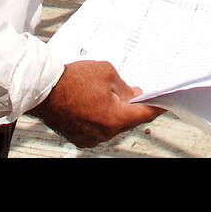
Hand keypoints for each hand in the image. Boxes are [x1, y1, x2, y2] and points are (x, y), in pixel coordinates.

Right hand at [31, 60, 160, 147]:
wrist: (44, 89)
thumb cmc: (73, 79)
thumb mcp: (106, 72)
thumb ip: (124, 86)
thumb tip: (132, 93)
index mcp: (115, 118)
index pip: (144, 114)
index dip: (157, 106)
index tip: (166, 102)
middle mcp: (105, 133)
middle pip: (128, 120)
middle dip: (132, 105)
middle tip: (135, 90)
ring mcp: (91, 138)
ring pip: (112, 125)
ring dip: (115, 111)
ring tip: (109, 93)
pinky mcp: (80, 138)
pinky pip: (98, 128)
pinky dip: (101, 117)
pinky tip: (96, 103)